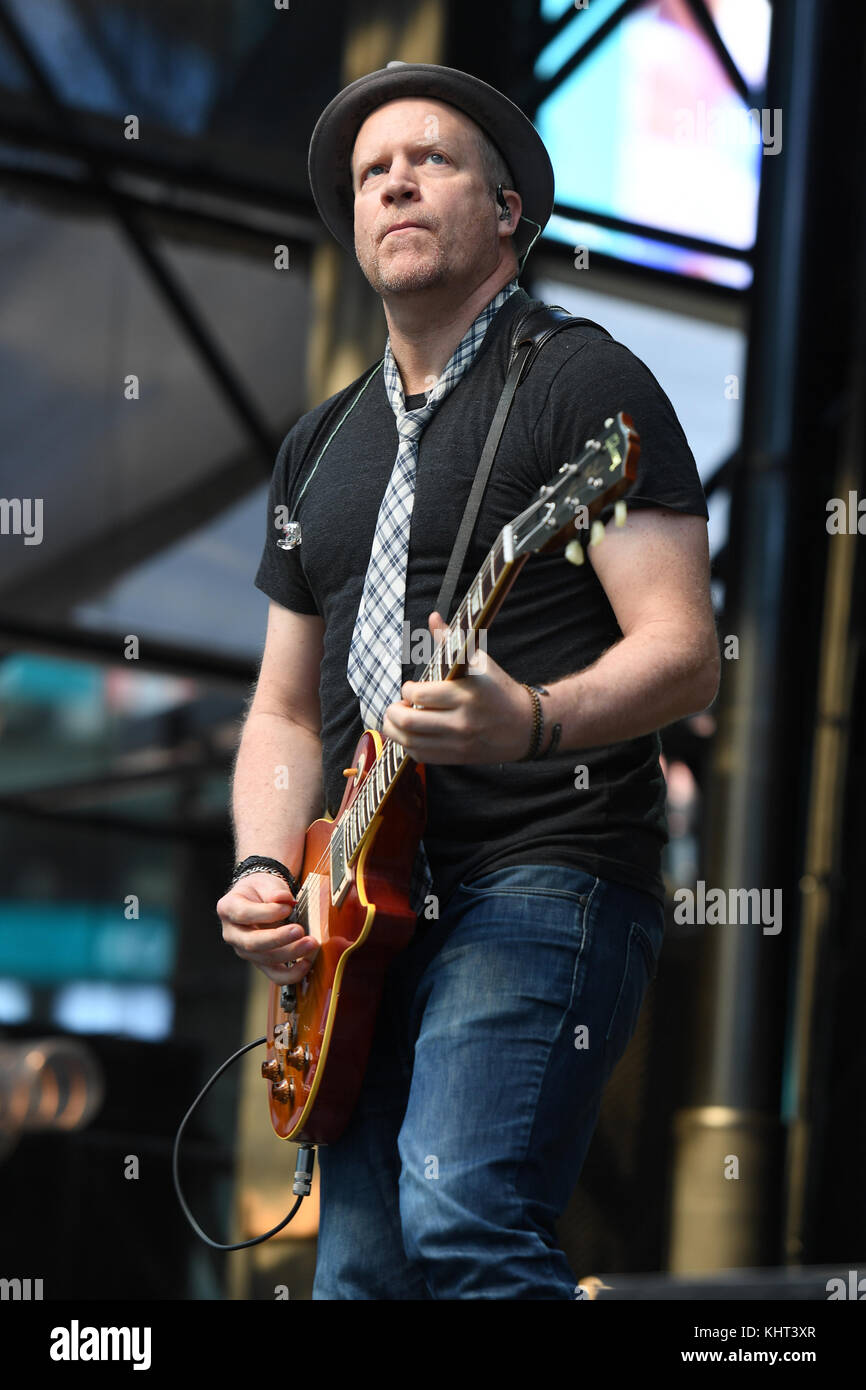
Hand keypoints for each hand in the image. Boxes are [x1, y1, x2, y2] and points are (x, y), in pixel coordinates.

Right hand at [217, 872, 318, 984]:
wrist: (259, 898)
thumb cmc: (261, 890)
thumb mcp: (265, 883)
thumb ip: (274, 890)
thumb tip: (283, 899)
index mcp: (228, 909)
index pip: (244, 914)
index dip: (266, 913)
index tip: (287, 908)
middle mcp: (232, 933)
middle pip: (251, 943)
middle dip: (278, 939)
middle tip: (300, 930)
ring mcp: (245, 951)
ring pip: (264, 960)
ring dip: (290, 954)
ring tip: (310, 943)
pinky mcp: (260, 962)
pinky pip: (274, 974)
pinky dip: (291, 973)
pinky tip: (306, 963)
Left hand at [381, 611, 531, 764]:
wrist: (526, 725)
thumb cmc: (499, 688)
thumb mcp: (480, 661)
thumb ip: (451, 641)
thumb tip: (433, 618)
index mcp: (466, 693)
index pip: (420, 694)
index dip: (407, 690)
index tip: (410, 687)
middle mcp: (462, 721)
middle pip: (409, 722)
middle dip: (393, 712)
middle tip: (395, 706)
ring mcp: (459, 743)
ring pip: (411, 742)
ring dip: (395, 731)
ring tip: (396, 720)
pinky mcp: (458, 758)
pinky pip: (421, 756)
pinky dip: (408, 745)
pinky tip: (410, 734)